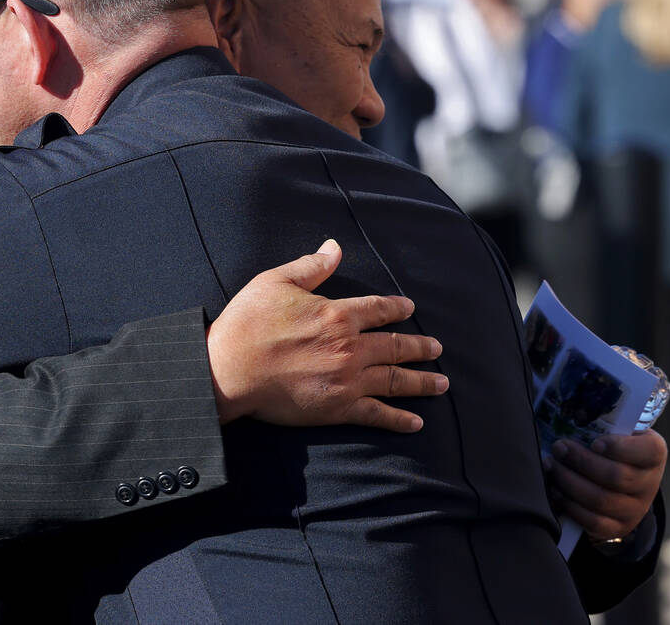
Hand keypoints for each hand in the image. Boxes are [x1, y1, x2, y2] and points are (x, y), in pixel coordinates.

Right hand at [206, 239, 446, 430]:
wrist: (228, 370)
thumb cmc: (248, 323)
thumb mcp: (276, 282)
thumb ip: (311, 267)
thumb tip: (335, 247)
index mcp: (337, 315)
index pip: (378, 309)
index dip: (397, 308)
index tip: (410, 309)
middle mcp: (350, 347)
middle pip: (396, 346)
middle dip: (420, 347)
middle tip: (437, 350)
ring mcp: (347, 380)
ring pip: (395, 380)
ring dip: (421, 381)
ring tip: (441, 384)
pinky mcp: (337, 408)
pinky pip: (376, 414)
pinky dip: (398, 419)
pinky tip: (415, 422)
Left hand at [544, 429, 666, 541]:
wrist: (620, 484)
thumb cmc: (611, 447)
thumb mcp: (616, 429)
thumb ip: (602, 419)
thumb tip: (568, 399)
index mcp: (653, 452)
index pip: (648, 451)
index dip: (620, 448)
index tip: (594, 442)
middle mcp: (650, 483)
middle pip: (616, 476)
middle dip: (581, 461)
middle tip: (558, 447)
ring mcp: (636, 509)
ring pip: (600, 500)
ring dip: (569, 481)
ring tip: (550, 465)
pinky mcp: (618, 527)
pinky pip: (593, 521)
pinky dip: (570, 505)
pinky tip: (555, 489)